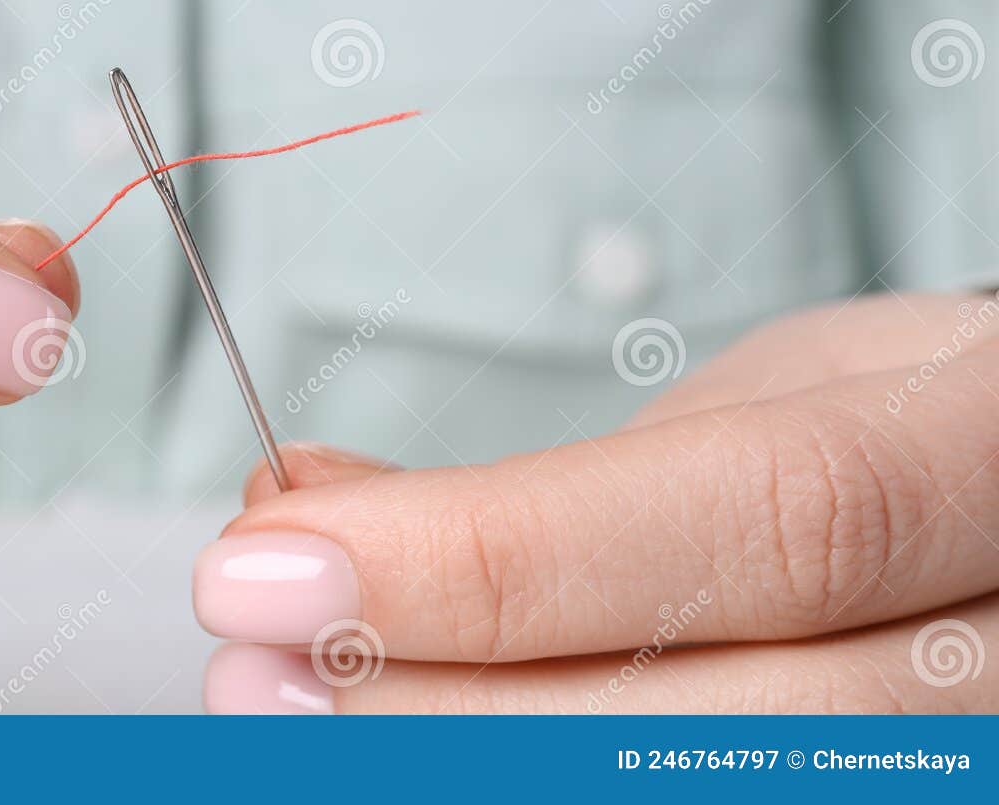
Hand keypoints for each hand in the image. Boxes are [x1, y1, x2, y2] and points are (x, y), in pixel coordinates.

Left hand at [194, 294, 998, 712]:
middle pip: (724, 723)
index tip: (276, 562)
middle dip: (442, 713)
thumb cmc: (893, 450)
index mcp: (992, 462)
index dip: (501, 556)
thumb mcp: (764, 410)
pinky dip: (509, 779)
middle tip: (251, 675)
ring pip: (706, 796)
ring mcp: (974, 754)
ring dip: (449, 763)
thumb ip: (561, 490)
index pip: (772, 520)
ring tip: (290, 716)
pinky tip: (389, 747)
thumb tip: (306, 512)